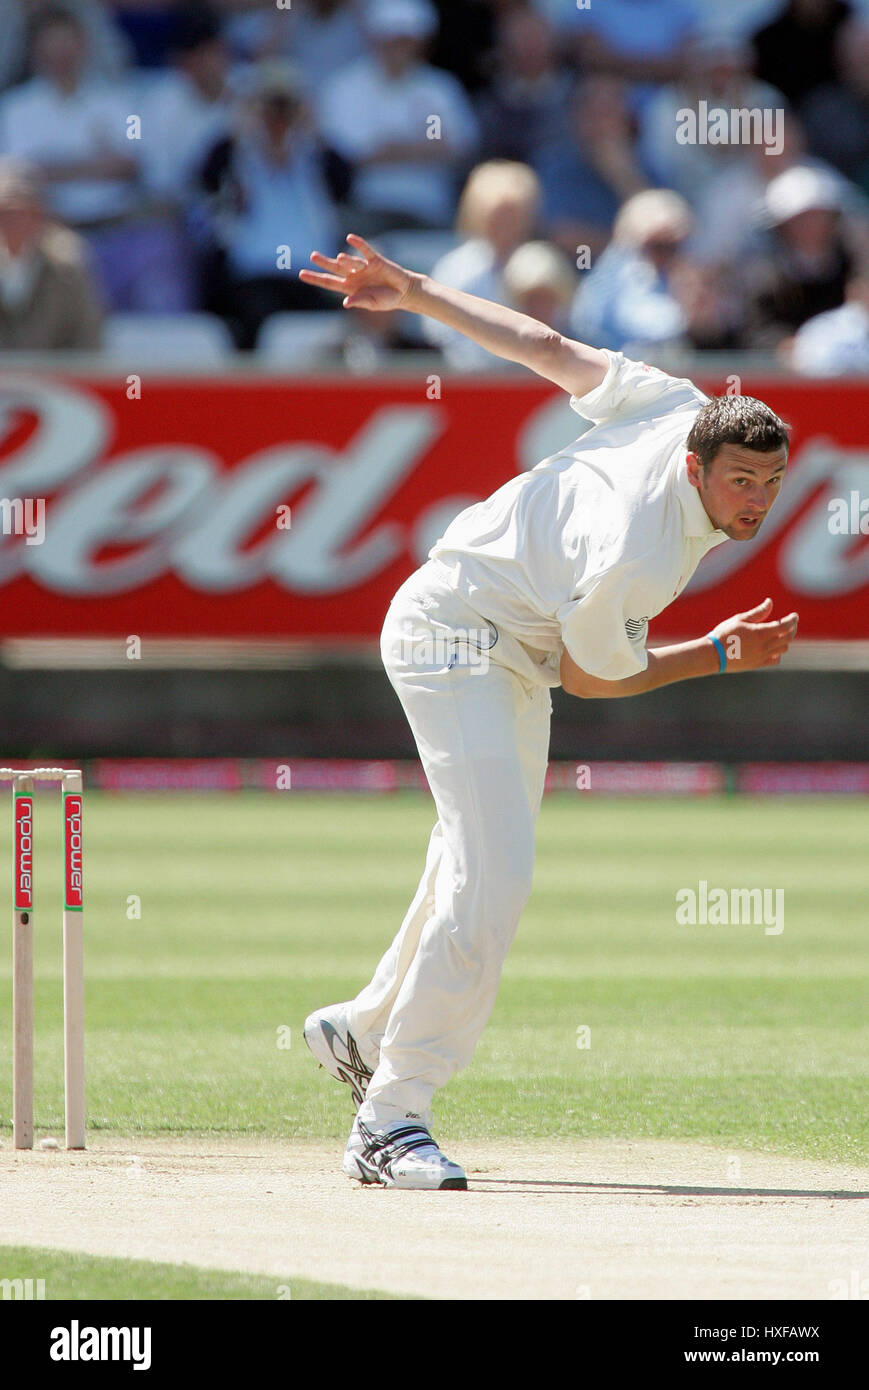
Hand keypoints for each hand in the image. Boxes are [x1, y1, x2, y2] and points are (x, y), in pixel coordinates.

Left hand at [299, 234, 415, 311]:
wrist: (404, 292)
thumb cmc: (387, 300)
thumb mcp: (373, 304)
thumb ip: (359, 302)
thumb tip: (346, 302)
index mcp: (350, 288)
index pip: (329, 282)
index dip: (316, 278)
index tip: (302, 274)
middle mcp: (353, 276)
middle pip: (335, 268)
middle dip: (324, 263)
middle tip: (313, 256)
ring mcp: (364, 267)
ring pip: (350, 262)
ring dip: (346, 260)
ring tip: (340, 258)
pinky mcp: (375, 260)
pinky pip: (365, 251)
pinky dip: (359, 244)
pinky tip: (350, 238)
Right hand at [711, 598, 798, 670]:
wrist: (712, 655)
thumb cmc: (724, 634)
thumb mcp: (740, 619)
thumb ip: (758, 612)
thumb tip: (770, 602)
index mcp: (760, 633)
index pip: (784, 626)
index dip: (792, 620)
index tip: (795, 616)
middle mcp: (764, 646)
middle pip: (788, 638)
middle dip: (792, 629)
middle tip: (791, 623)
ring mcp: (762, 657)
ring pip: (783, 649)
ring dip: (785, 640)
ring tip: (781, 634)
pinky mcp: (757, 664)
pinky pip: (775, 660)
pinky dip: (778, 653)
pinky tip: (773, 648)